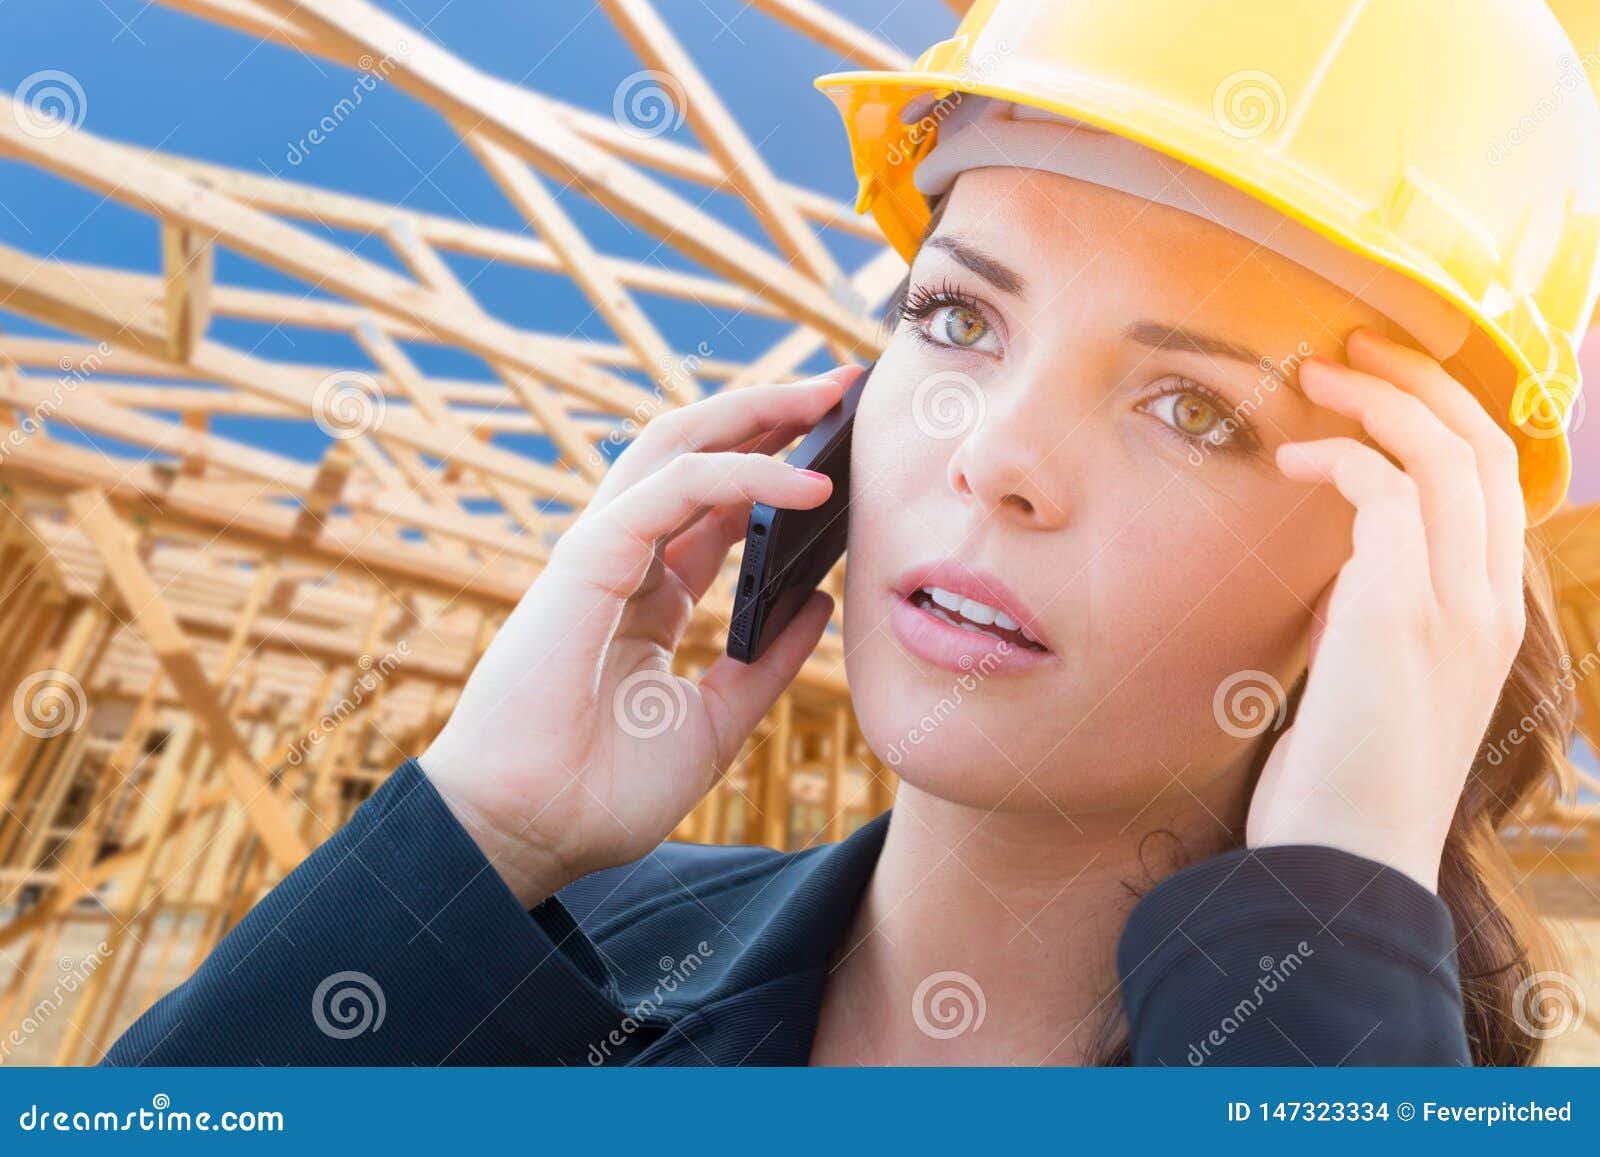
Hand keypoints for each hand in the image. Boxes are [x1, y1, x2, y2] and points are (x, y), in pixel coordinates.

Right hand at [420, 366, 859, 905]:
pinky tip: (806, 484)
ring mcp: (600, 555)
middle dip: (768, 411)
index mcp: (648, 594)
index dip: (774, 464)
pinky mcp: (586, 561)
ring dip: (753, 412)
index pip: (715, 502)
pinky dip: (740, 475)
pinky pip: (671, 492)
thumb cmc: (602, 790)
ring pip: (676, 446)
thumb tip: (821, 603)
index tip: (843, 444)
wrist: (531, 836)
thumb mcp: (715, 723)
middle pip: (696, 453)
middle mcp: (624, 560)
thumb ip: (766, 664)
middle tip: (842, 386)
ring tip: (829, 396)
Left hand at [1245, 328, 1526, 892]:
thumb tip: (1337, 567)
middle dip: (1420, 381)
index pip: (1494, 484)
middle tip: (1352, 343)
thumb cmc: (1339, 782)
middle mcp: (1488, 603)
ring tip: (1315, 375)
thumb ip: (1369, 616)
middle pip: (1484, 447)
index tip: (1380, 382)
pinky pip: (1390, 494)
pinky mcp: (1404, 613)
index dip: (1445, 417)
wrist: (1341, 862)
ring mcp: (1457, 607)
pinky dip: (1342, 461)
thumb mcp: (1367, 681)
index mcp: (1486, 617)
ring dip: (1379, 400)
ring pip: (1447, 454)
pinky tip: (1291, 463)